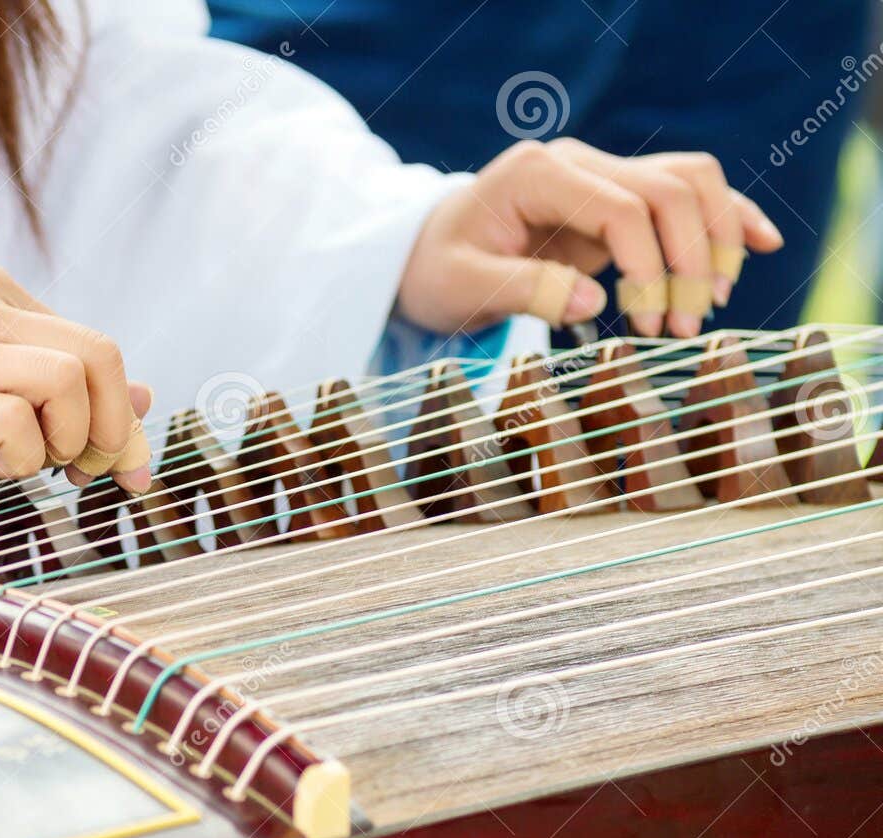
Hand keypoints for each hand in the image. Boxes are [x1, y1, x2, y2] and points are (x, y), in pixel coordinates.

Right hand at [0, 261, 153, 493]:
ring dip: (69, 440)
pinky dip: (23, 458)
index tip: (125, 467)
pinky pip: (16, 423)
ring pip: (68, 381)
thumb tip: (146, 400)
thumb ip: (51, 380)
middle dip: (114, 429)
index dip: (124, 415)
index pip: (96, 348)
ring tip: (31, 465)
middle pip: (99, 357)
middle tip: (87, 473)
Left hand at [396, 138, 784, 337]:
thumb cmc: (435, 272)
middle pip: (668, 190)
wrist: (422, 255)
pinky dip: (724, 217)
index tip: (648, 324)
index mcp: (537, 175)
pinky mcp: (615, 200)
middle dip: (689, 262)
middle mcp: (577, 163)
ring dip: (714, 242)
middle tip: (683, 329)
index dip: (648, 265)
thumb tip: (594, 302)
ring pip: (689, 184)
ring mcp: (600, 176)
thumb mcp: (461, 289)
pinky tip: (761, 244)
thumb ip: (524, 290)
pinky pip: (684, 195)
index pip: (621, 207)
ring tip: (713, 305)